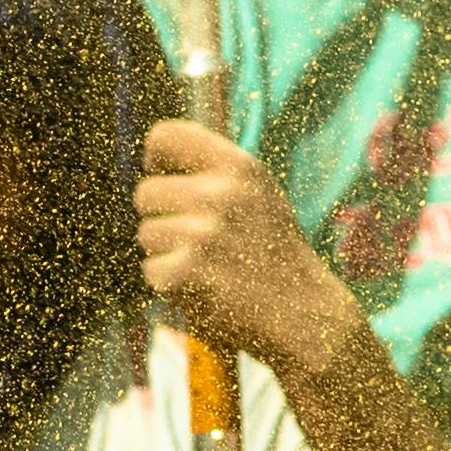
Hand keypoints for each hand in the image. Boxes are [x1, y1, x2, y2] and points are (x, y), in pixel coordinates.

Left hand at [136, 125, 349, 378]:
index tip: (164, 176)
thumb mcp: (260, 196)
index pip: (166, 135)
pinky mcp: (184, 273)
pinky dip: (171, 284)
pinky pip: (151, 270)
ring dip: (166, 253)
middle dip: (161, 217)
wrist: (304, 315)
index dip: (156, 158)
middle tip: (197, 239)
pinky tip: (205, 289)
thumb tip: (157, 164)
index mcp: (240, 167)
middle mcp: (219, 194)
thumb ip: (216, 174)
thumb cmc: (276, 254)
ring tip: (208, 266)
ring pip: (146, 234)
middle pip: (146, 192)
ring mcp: (201, 234)